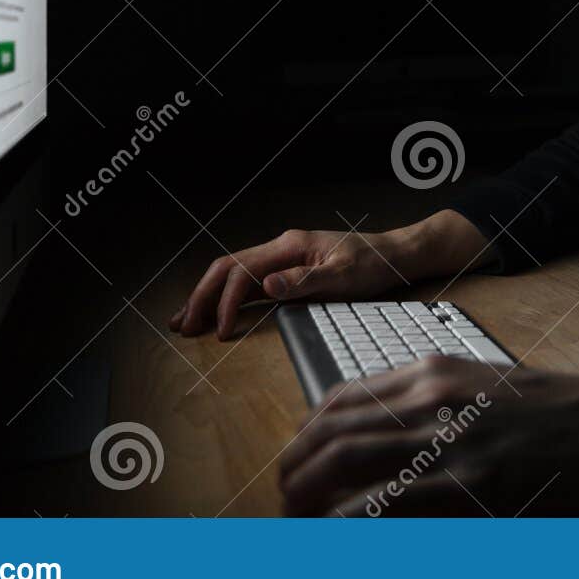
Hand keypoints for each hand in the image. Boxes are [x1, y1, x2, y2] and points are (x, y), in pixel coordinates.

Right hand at [169, 210, 491, 338]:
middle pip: (227, 268)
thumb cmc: (375, 264)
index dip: (225, 302)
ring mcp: (284, 258)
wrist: (396, 254)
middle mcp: (282, 248)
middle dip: (201, 296)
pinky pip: (248, 281)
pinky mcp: (289, 270)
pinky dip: (226, 296)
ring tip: (184, 320)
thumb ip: (306, 281)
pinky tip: (216, 312)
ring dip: (207, 295)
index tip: (220, 332)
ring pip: (233, 273)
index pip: (243, 272)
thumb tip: (267, 285)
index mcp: (291, 246)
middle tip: (182, 326)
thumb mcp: (346, 276)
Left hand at [277, 339, 578, 514]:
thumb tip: (370, 438)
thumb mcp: (480, 384)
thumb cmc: (551, 407)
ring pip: (347, 465)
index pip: (340, 398)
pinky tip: (340, 536)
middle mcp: (430, 396)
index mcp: (431, 369)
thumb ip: (426, 402)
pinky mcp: (470, 483)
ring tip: (298, 523)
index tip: (296, 462)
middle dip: (295, 470)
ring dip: (310, 498)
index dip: (305, 435)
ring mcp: (449, 440)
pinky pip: (388, 505)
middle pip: (332, 432)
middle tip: (285, 501)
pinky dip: (351, 524)